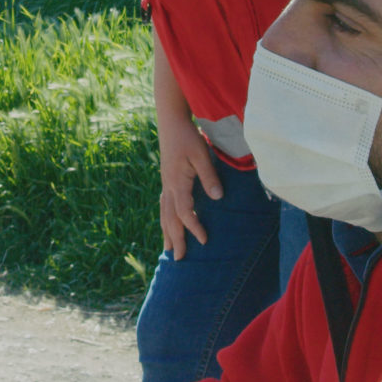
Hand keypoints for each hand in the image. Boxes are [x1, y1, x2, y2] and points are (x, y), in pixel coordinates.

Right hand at [157, 116, 222, 259]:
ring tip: (168, 250)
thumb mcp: (201, 154)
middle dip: (175, 239)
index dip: (194, 227)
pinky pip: (164, 205)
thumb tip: (218, 197)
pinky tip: (167, 225)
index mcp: (176, 182)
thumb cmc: (188, 136)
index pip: (184, 212)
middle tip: (179, 259)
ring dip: (167, 232)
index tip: (204, 240)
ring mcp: (165, 184)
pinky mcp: (167, 180)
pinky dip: (165, 219)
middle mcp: (168, 186)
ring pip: (164, 213)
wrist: (171, 122)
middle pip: (170, 218)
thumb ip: (209, 176)